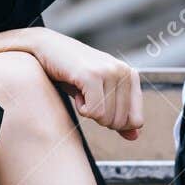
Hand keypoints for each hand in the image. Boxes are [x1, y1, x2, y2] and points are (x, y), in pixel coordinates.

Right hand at [29, 29, 143, 140]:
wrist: (48, 47)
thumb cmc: (73, 71)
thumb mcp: (100, 93)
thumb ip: (119, 114)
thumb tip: (135, 137)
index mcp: (131, 75)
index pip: (137, 120)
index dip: (115, 122)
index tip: (101, 105)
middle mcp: (124, 72)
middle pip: (120, 122)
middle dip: (100, 118)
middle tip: (88, 96)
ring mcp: (109, 72)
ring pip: (106, 119)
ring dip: (88, 111)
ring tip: (81, 90)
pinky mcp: (92, 76)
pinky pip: (93, 112)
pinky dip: (81, 108)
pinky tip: (76, 90)